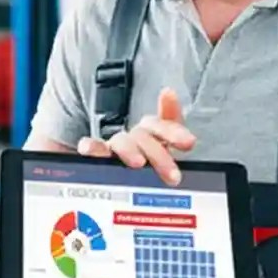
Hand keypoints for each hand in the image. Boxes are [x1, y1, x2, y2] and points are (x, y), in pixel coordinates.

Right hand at [78, 88, 194, 185]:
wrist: (105, 179)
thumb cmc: (142, 168)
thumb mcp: (166, 161)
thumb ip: (174, 139)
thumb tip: (172, 99)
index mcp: (151, 136)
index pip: (163, 126)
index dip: (174, 131)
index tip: (189, 143)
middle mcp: (133, 137)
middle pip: (145, 136)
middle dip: (159, 154)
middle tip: (172, 176)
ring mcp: (113, 146)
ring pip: (121, 141)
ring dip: (129, 149)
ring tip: (138, 163)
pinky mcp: (94, 156)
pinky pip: (92, 147)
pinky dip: (91, 146)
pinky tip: (88, 149)